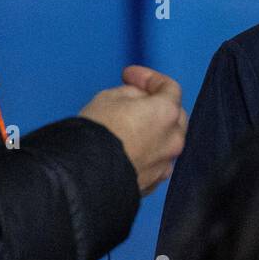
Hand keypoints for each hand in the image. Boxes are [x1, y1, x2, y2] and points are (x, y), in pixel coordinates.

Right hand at [79, 65, 186, 195]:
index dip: (148, 78)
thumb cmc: (96, 133)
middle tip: (132, 100)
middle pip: (173, 116)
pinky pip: (156, 163)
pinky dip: (147, 154)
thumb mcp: (108, 97)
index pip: (169, 88)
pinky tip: (129, 151)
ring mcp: (165, 164)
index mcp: (166, 113)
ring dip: (153, 132)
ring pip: (166, 142)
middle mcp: (173, 140)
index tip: (130, 76)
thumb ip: (131, 94)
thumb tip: (136, 100)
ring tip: (129, 127)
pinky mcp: (153, 183)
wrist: (85, 175)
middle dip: (156, 105)